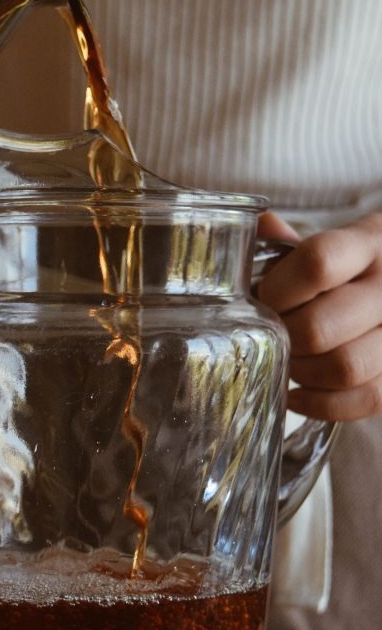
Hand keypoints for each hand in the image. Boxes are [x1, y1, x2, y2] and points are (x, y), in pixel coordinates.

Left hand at [256, 211, 381, 420]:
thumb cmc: (356, 268)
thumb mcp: (334, 243)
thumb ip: (291, 244)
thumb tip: (259, 226)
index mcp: (370, 244)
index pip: (318, 263)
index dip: (277, 289)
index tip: (262, 299)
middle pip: (320, 328)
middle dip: (283, 338)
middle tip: (272, 335)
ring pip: (344, 368)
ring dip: (301, 372)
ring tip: (288, 361)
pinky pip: (364, 399)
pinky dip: (321, 403)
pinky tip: (299, 392)